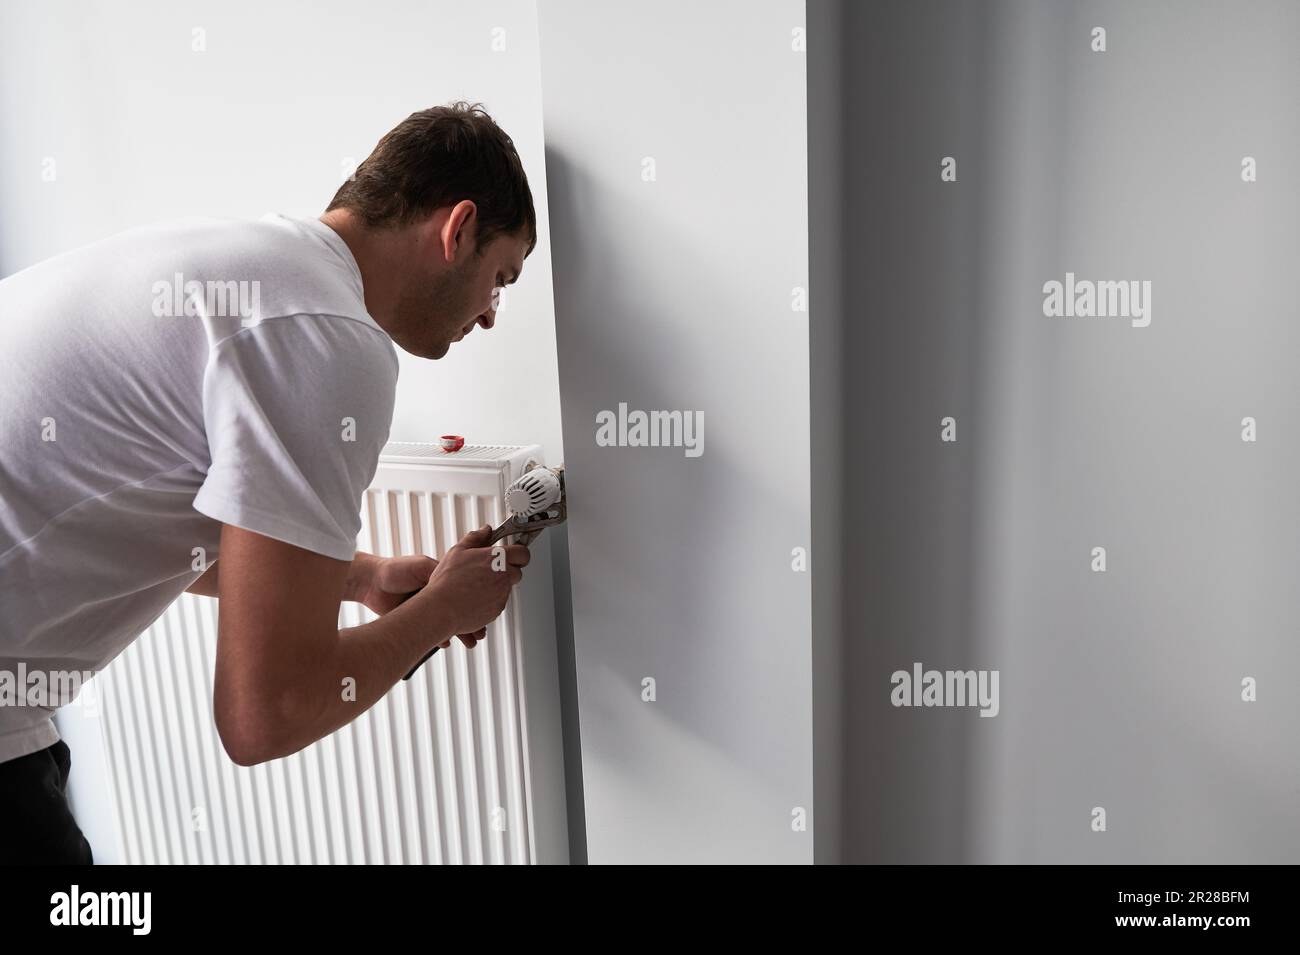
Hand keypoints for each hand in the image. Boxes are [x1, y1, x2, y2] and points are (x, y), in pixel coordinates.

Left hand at [349, 552, 483, 648]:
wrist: (370, 583)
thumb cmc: (394, 570)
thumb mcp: (421, 565)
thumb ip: (440, 572)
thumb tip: (458, 585)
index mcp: (439, 580)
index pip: (462, 593)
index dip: (472, 603)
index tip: (483, 612)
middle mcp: (434, 595)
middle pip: (457, 611)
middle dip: (470, 623)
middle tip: (480, 634)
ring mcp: (425, 610)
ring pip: (446, 623)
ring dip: (458, 632)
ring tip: (469, 642)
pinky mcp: (414, 622)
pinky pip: (430, 633)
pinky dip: (439, 638)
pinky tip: (446, 642)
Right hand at [421, 525, 529, 640]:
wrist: (441, 608)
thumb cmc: (447, 581)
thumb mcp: (458, 551)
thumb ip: (475, 537)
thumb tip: (485, 531)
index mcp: (497, 559)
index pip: (523, 553)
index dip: (518, 553)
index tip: (512, 553)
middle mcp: (503, 576)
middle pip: (517, 571)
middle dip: (508, 570)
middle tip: (491, 569)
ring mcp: (502, 594)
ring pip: (507, 587)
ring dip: (498, 584)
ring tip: (477, 584)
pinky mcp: (497, 609)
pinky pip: (499, 601)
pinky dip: (491, 599)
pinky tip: (475, 596)